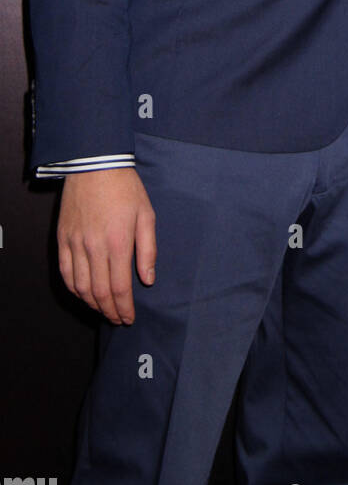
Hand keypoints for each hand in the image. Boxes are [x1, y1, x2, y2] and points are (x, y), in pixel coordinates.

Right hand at [58, 168, 155, 324]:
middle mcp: (94, 247)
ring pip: (80, 287)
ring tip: (103, 310)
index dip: (124, 308)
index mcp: (118, 243)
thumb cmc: (125, 188)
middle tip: (118, 319)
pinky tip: (83, 294)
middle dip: (110, 311)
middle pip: (99, 292)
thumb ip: (148, 250)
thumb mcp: (146, 215)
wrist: (95, 165)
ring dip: (92, 304)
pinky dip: (73, 289)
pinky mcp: (63, 239)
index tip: (129, 318)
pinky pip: (65, 272)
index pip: (119, 288)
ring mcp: (75, 244)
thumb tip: (148, 280)